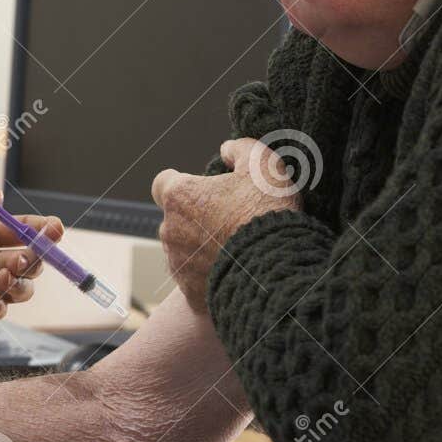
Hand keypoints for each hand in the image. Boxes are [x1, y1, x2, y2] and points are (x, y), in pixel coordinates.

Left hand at [152, 138, 300, 312]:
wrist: (278, 268)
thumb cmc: (268, 212)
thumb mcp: (262, 164)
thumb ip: (240, 149)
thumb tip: (226, 149)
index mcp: (179, 196)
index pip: (163, 184)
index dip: (180, 184)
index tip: (200, 190)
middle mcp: (170, 230)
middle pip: (175, 220)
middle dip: (195, 219)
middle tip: (229, 222)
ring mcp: (178, 264)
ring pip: (183, 252)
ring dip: (200, 249)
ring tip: (235, 250)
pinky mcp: (190, 292)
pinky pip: (195, 281)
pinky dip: (209, 277)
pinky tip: (236, 273)